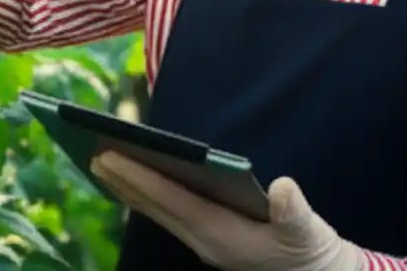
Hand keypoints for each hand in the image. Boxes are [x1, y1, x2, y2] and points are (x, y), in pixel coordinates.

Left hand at [91, 151, 363, 270]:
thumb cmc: (314, 254)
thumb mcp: (310, 234)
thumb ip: (295, 213)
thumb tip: (282, 189)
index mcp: (224, 238)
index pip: (172, 201)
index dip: (140, 177)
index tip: (109, 156)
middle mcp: (206, 242)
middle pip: (155, 207)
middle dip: (123, 180)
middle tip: (92, 152)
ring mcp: (205, 243)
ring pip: (157, 212)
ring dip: (130, 188)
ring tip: (102, 162)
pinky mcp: (210, 240)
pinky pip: (168, 214)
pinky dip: (147, 196)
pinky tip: (136, 182)